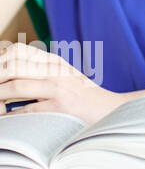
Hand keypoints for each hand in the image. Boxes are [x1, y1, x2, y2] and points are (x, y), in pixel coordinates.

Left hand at [0, 41, 126, 123]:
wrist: (109, 110)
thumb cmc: (82, 96)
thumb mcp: (63, 76)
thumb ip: (39, 71)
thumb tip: (7, 72)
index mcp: (54, 62)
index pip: (17, 51)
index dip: (0, 60)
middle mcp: (55, 71)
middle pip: (12, 67)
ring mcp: (59, 88)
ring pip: (15, 87)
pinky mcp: (60, 107)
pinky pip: (26, 110)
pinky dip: (11, 116)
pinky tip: (6, 117)